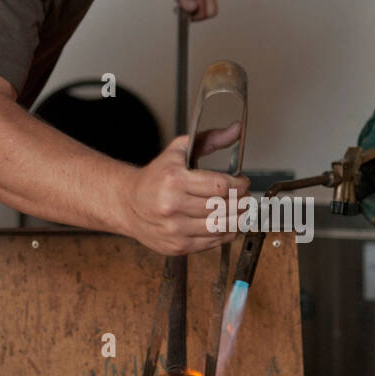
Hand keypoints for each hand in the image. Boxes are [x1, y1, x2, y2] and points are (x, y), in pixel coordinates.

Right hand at [121, 122, 248, 254]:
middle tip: (245, 195)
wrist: (128, 204)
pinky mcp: (178, 246)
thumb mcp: (178, 151)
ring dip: (239, 217)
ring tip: (240, 208)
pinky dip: (228, 232)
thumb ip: (209, 139)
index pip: (221, 185)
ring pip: (223, 226)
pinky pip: (214, 242)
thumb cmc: (155, 177)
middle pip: (224, 206)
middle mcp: (173, 206)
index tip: (243, 181)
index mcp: (174, 180)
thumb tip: (236, 129)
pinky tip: (227, 221)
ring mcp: (175, 229)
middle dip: (243, 200)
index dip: (240, 184)